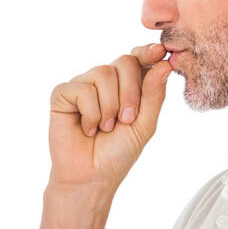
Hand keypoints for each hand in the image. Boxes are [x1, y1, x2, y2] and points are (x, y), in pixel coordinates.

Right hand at [48, 43, 172, 192]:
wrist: (91, 177)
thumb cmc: (117, 153)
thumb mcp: (144, 125)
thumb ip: (154, 95)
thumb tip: (165, 63)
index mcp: (125, 85)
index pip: (138, 58)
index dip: (147, 52)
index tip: (158, 52)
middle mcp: (103, 81)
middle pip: (123, 62)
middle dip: (130, 92)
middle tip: (126, 120)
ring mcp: (82, 85)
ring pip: (103, 74)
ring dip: (109, 107)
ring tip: (104, 128)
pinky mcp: (62, 94)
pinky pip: (83, 90)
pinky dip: (90, 114)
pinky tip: (86, 129)